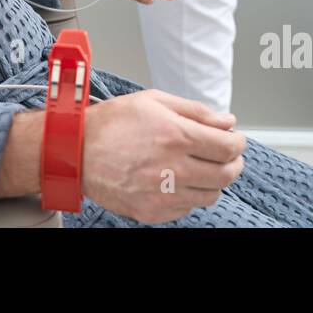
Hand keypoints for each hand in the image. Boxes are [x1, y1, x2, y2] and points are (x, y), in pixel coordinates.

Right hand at [82, 90, 244, 223]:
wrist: (75, 151)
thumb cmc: (110, 123)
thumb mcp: (153, 101)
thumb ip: (195, 111)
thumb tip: (226, 121)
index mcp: (175, 135)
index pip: (228, 148)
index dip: (237, 143)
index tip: (234, 140)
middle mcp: (172, 168)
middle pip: (226, 174)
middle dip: (233, 163)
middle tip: (226, 156)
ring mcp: (162, 194)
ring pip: (210, 195)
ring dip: (213, 181)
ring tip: (200, 167)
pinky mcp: (152, 211)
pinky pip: (187, 209)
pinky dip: (190, 196)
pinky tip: (178, 180)